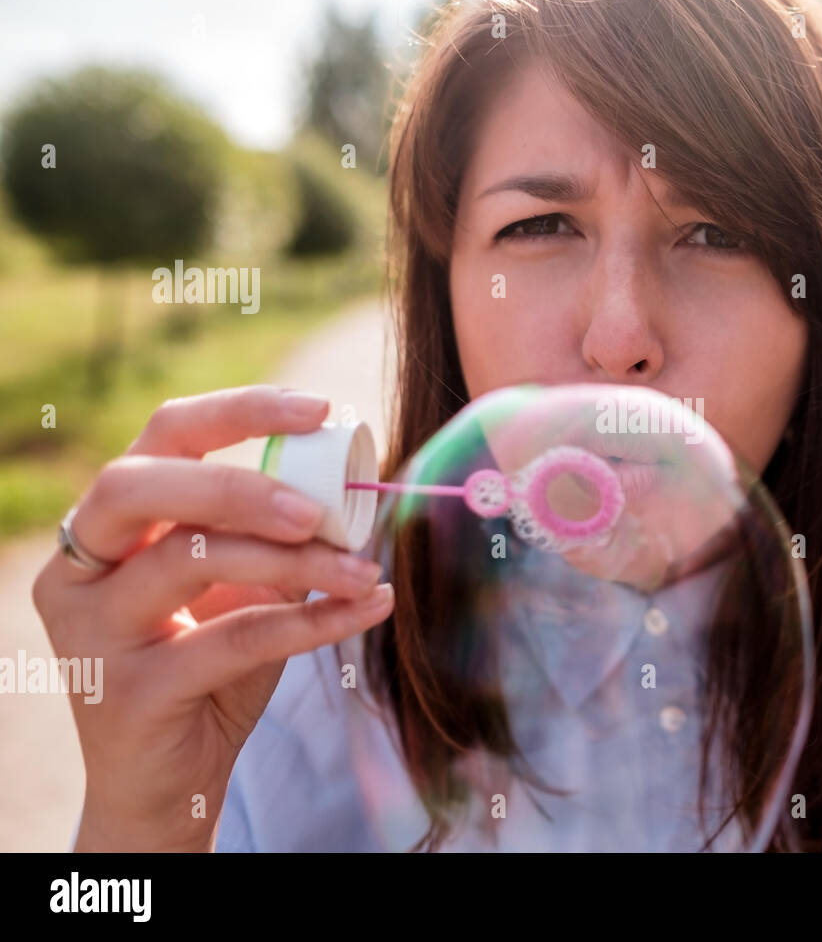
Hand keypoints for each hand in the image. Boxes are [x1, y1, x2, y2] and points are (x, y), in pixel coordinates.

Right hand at [31, 385, 392, 850]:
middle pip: (140, 485)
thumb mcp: (242, 593)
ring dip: (293, 561)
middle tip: (318, 510)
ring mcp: (91, 630)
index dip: (239, 412)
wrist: (171, 785)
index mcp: (108, 527)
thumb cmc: (210, 675)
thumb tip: (355, 494)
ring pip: (188, 560)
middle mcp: (81, 569)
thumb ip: (274, 542)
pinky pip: (231, 639)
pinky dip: (310, 621)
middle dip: (240, 486)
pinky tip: (364, 610)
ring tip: (362, 570)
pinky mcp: (127, 691)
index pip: (161, 439)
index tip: (319, 410)